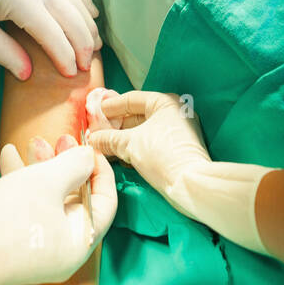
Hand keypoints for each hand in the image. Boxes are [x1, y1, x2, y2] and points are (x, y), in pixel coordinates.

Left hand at [0, 0, 100, 78]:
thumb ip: (3, 53)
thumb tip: (27, 74)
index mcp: (23, 2)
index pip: (55, 36)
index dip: (66, 58)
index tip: (71, 76)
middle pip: (74, 19)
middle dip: (84, 45)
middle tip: (86, 67)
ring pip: (79, 2)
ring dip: (89, 25)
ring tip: (94, 47)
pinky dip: (85, 2)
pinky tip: (91, 15)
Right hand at [0, 140, 116, 284]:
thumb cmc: (12, 214)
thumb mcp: (47, 180)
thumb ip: (76, 164)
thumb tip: (89, 157)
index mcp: (81, 242)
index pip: (106, 203)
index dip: (101, 170)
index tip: (89, 147)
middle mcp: (64, 252)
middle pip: (75, 199)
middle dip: (65, 163)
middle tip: (59, 138)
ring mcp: (39, 251)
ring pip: (49, 201)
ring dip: (41, 169)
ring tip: (31, 142)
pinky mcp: (15, 246)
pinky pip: (30, 210)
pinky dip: (23, 184)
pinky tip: (9, 155)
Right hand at [88, 90, 269, 252]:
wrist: (191, 185)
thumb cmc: (163, 156)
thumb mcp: (130, 144)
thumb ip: (108, 138)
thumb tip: (92, 138)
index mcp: (165, 102)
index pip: (131, 99)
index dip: (110, 106)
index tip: (94, 112)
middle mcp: (174, 112)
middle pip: (137, 115)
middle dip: (115, 125)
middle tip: (96, 131)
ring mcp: (177, 131)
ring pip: (143, 130)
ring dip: (123, 138)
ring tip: (103, 145)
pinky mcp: (177, 148)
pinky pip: (151, 142)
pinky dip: (135, 147)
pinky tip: (119, 156)